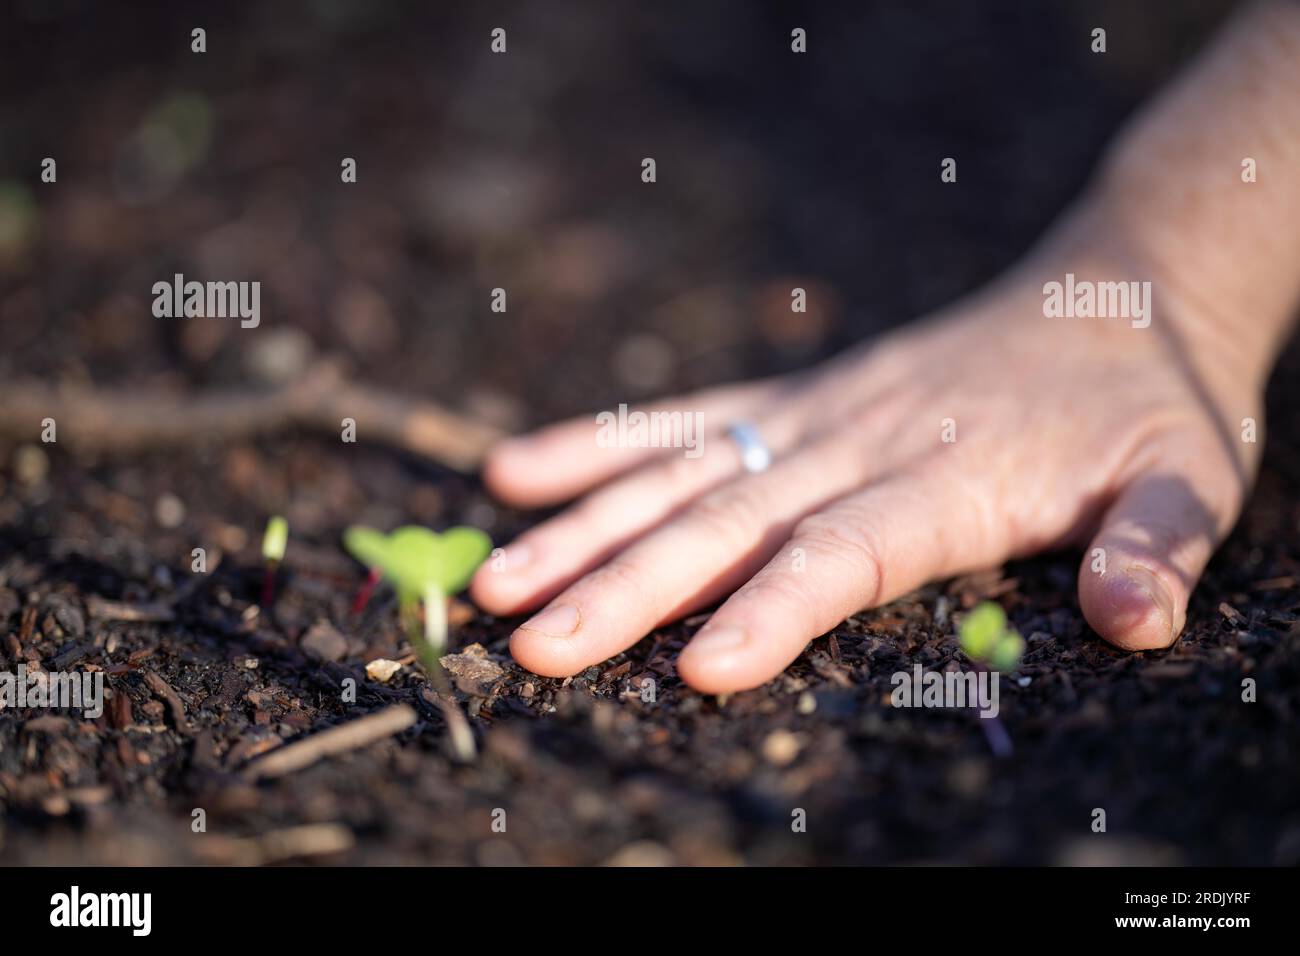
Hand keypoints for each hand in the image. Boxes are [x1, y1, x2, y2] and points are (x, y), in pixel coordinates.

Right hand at [470, 246, 1261, 692]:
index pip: (845, 550)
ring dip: (585, 527)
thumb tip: (1132, 621)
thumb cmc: (1145, 405)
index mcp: (952, 476)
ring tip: (498, 581)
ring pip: (683, 474)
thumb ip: (1158, 544)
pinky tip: (516, 471)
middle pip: (731, 522)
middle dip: (628, 587)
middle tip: (535, 644)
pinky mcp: (795, 396)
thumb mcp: (1190, 474)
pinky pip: (686, 418)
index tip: (695, 668)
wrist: (1114, 291)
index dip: (772, 607)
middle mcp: (862, 442)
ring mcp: (817, 413)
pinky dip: (599, 444)